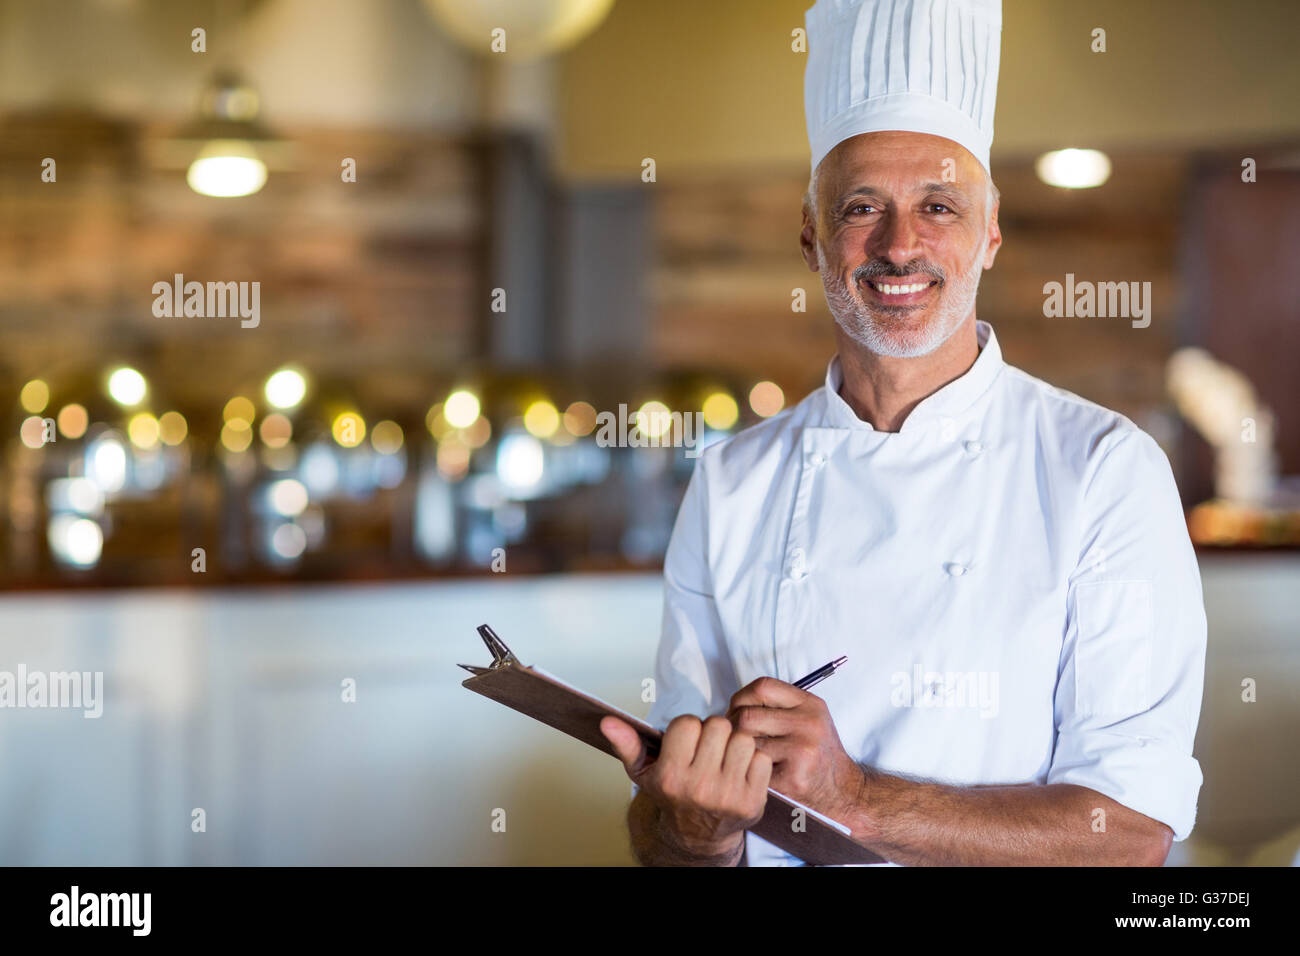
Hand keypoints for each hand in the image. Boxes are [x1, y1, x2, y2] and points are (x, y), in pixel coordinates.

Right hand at [601, 713, 771, 857]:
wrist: (697, 837)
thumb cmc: (673, 796)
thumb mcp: (643, 772)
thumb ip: (627, 743)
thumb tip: (607, 721)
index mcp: (671, 776)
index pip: (687, 722)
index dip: (688, 728)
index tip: (686, 742)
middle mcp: (699, 786)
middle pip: (718, 725)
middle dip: (713, 733)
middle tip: (708, 749)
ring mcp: (728, 795)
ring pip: (742, 739)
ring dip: (735, 745)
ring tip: (724, 759)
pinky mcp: (752, 801)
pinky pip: (761, 758)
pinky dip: (753, 762)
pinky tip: (739, 773)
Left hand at [726, 677, 864, 822]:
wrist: (840, 791)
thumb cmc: (815, 753)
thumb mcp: (807, 718)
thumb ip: (777, 706)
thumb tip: (733, 705)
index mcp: (810, 704)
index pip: (762, 687)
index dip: (741, 697)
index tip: (737, 711)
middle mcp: (809, 724)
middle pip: (748, 716)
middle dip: (734, 727)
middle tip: (735, 739)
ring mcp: (802, 750)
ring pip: (747, 743)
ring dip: (740, 751)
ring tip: (748, 756)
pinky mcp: (794, 777)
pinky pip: (754, 768)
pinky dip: (750, 771)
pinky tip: (758, 773)